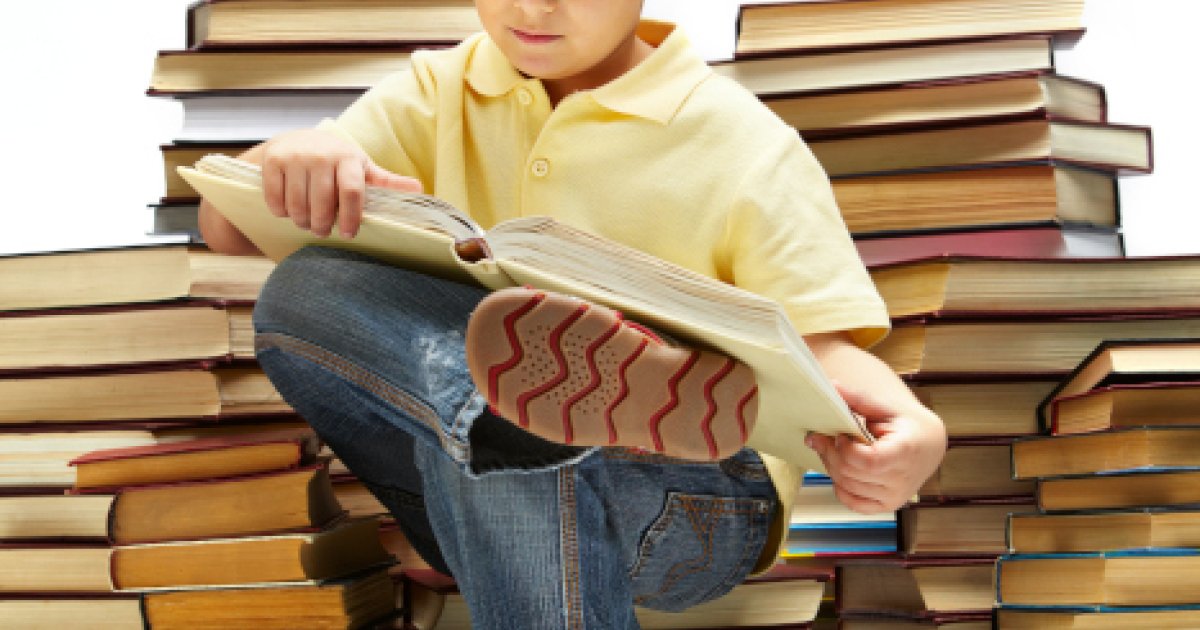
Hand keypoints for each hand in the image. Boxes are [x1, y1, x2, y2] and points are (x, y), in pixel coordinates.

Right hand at [260, 128, 422, 237]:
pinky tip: (288, 211)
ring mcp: (295, 157)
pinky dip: (281, 212)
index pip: (351, 191)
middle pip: (322, 203)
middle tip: (324, 232)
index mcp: (348, 158)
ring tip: (308, 224)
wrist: (296, 140)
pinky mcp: (272, 161)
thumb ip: (386, 182)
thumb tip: (419, 189)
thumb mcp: (362, 168)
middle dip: (323, 225)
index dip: (351, 217)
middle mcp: (321, 155)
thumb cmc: (336, 161)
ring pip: (298, 205)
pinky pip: (275, 199)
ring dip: (302, 222)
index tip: (349, 234)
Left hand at [805, 381, 946, 513]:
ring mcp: (895, 496)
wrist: (928, 445)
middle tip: (820, 437)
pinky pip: (853, 503)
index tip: (840, 434)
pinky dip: (840, 487)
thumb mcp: (884, 406)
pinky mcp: (887, 505)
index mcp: (906, 451)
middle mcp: (903, 480)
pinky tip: (840, 469)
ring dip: (831, 466)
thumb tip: (831, 386)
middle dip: (829, 453)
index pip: (868, 461)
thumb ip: (857, 399)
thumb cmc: (905, 423)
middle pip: (851, 473)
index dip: (846, 449)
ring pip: (847, 486)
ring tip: (831, 449)